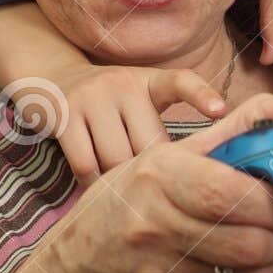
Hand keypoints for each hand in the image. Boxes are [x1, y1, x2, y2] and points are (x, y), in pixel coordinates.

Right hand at [17, 63, 229, 187]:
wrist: (51, 79)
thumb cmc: (108, 104)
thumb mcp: (137, 100)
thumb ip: (158, 127)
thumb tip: (190, 176)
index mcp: (149, 81)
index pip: (180, 81)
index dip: (202, 95)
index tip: (221, 111)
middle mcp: (123, 84)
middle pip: (148, 146)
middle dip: (150, 174)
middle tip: (151, 193)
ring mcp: (92, 97)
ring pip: (116, 160)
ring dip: (118, 182)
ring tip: (120, 190)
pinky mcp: (64, 114)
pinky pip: (86, 164)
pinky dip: (92, 183)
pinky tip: (96, 188)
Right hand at [41, 92, 272, 272]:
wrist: (76, 269)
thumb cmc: (128, 200)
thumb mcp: (168, 155)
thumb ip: (238, 130)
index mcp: (159, 177)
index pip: (230, 192)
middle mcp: (159, 225)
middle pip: (249, 239)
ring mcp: (167, 271)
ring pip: (249, 271)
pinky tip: (243, 261)